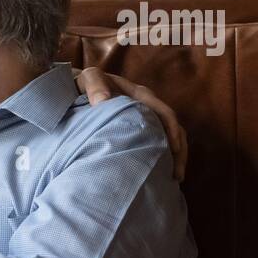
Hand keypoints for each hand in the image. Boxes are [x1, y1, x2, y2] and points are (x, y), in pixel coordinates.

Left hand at [75, 67, 186, 181]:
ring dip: (173, 157)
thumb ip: (95, 86)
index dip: (173, 132)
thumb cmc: (85, 82)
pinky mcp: (137, 127)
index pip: (165, 114)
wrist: (79, 85)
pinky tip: (158, 173)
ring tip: (174, 179)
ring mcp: (144, 116)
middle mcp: (147, 106)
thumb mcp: (89, 78)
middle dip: (179, 151)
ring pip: (167, 137)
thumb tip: (103, 101)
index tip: (174, 151)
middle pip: (173, 128)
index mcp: (140, 95)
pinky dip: (160, 155)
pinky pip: (155, 140)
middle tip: (177, 176)